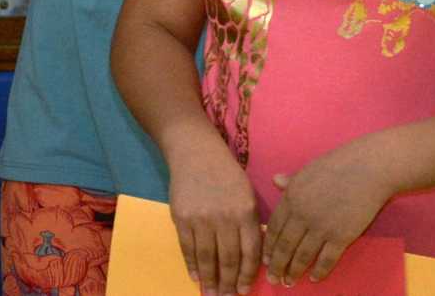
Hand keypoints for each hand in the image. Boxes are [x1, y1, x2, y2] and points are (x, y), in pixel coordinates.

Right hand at [167, 135, 263, 295]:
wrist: (195, 153)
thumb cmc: (226, 175)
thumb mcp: (248, 196)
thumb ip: (251, 225)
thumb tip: (254, 257)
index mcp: (245, 213)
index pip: (250, 252)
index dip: (247, 275)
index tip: (244, 291)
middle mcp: (224, 218)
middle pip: (228, 259)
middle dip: (228, 283)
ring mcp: (201, 218)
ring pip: (207, 256)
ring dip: (210, 279)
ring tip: (211, 294)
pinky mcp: (181, 216)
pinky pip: (187, 247)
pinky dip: (191, 264)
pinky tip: (196, 276)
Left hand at [261, 139, 395, 285]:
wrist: (366, 170)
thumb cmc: (336, 166)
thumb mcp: (306, 171)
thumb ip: (291, 182)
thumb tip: (275, 180)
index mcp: (290, 198)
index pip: (274, 228)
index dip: (268, 246)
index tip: (264, 260)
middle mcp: (301, 215)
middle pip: (284, 245)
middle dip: (277, 265)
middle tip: (273, 279)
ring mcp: (321, 227)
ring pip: (303, 255)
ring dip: (294, 271)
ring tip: (289, 282)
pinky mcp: (341, 236)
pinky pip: (327, 258)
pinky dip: (319, 271)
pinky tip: (314, 278)